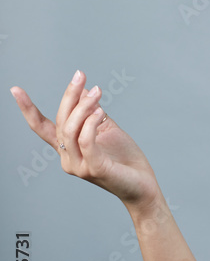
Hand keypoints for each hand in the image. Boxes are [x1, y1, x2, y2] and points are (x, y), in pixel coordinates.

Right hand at [10, 70, 158, 207]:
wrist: (143, 185)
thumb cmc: (125, 159)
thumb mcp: (107, 129)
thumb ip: (93, 113)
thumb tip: (83, 90)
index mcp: (67, 148)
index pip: (42, 127)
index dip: (28, 109)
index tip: (15, 89)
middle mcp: (67, 158)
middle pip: (61, 121)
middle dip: (69, 96)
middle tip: (80, 75)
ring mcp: (79, 165)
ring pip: (71, 129)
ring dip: (83, 107)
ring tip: (97, 92)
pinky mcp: (94, 168)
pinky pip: (85, 141)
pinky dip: (90, 123)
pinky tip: (100, 111)